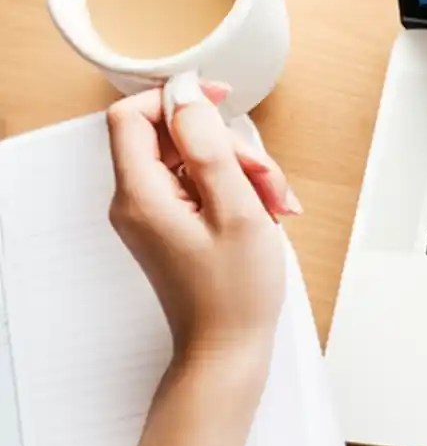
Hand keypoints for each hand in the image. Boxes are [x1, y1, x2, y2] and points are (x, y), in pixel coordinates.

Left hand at [106, 83, 300, 360]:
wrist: (228, 350)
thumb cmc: (235, 292)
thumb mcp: (236, 209)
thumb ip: (210, 146)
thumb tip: (187, 95)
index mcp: (140, 195)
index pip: (133, 116)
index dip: (175, 98)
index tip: (219, 98)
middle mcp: (136, 201)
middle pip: (174, 138)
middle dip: (229, 147)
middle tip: (267, 179)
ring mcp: (153, 214)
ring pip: (195, 160)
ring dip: (242, 171)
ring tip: (274, 205)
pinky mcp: (172, 225)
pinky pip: (200, 186)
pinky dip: (236, 191)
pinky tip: (264, 214)